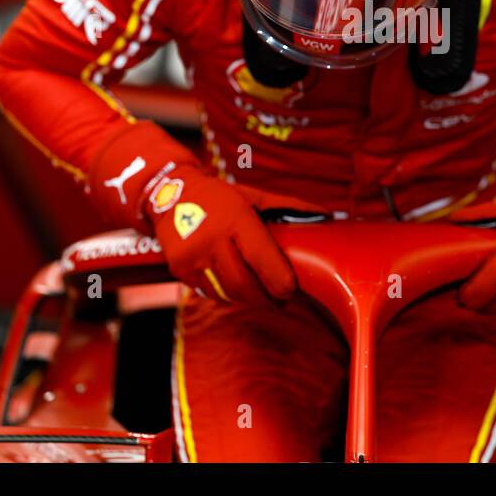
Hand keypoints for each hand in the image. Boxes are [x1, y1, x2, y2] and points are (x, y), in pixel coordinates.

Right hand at [148, 170, 296, 306]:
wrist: (170, 193)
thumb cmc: (222, 196)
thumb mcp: (254, 195)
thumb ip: (288, 208)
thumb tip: (325, 216)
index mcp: (235, 217)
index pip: (261, 257)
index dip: (279, 280)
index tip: (291, 290)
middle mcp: (211, 239)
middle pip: (244, 285)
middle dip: (266, 299)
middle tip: (282, 301)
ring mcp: (192, 257)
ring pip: (228, 293)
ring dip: (249, 300)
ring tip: (263, 297)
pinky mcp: (179, 270)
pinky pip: (210, 293)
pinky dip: (228, 295)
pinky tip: (238, 288)